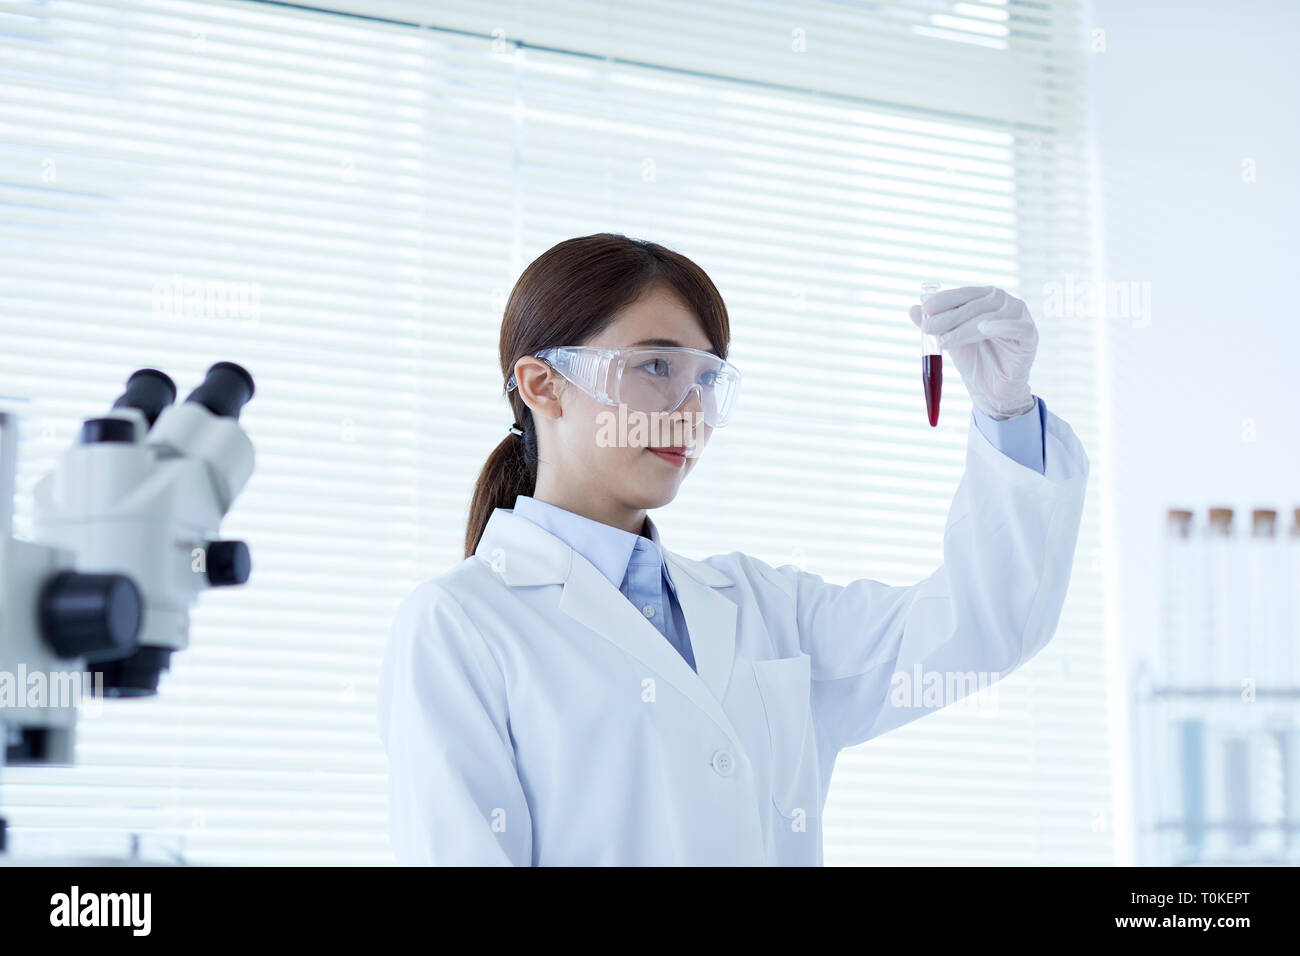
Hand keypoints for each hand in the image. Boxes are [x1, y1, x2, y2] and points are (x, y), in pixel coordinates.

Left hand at [909, 286, 1037, 419]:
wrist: (990, 390)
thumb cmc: (973, 360)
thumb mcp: (949, 339)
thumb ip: (933, 323)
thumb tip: (913, 308)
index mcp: (985, 298)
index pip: (964, 293)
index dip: (944, 299)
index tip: (926, 308)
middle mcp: (1004, 302)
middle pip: (975, 304)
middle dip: (949, 316)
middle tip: (929, 328)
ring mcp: (1019, 317)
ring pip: (990, 316)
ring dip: (964, 327)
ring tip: (945, 342)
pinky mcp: (1029, 336)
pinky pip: (1017, 328)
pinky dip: (1001, 326)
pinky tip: (984, 329)